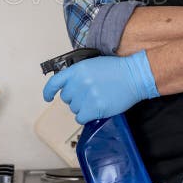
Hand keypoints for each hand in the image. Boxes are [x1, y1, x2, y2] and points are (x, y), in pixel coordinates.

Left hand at [42, 50, 158, 123]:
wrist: (135, 76)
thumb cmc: (117, 69)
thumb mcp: (93, 64)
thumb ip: (79, 75)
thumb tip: (70, 88)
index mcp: (77, 69)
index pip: (55, 82)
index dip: (48, 91)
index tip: (47, 97)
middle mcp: (79, 82)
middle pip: (66, 98)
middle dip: (75, 98)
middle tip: (90, 94)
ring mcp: (87, 95)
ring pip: (74, 109)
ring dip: (83, 107)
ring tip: (97, 99)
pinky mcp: (95, 108)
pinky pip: (81, 118)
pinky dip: (87, 117)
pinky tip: (96, 110)